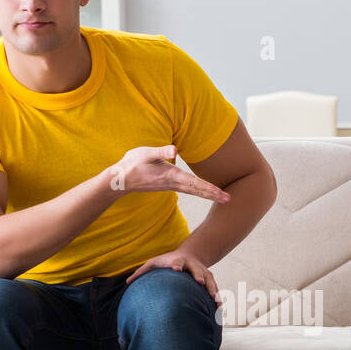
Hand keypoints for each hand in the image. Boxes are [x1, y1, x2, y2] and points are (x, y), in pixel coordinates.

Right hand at [108, 144, 230, 203]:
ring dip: (208, 194)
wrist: (120, 180)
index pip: (194, 183)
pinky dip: (199, 191)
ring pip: (193, 190)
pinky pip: (188, 189)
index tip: (222, 194)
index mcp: (171, 176)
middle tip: (229, 200)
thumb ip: (161, 150)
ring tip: (222, 197)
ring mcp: (171, 185)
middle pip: (197, 190)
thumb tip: (175, 150)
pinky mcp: (168, 184)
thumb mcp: (146, 153)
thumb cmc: (132, 164)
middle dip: (213, 194)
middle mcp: (173, 183)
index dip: (209, 188)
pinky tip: (204, 191)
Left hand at [126, 249, 219, 301]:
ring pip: (209, 280)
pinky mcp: (209, 278)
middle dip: (198, 275)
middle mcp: (192, 265)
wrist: (191, 254)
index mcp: (177, 261)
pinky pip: (214, 287)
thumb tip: (127, 283)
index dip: (177, 265)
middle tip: (199, 282)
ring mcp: (202, 271)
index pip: (177, 262)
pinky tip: (219, 308)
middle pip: (196, 269)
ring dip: (212, 288)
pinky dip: (217, 297)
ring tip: (215, 299)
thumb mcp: (154, 263)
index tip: (177, 269)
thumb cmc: (167, 262)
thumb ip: (141, 272)